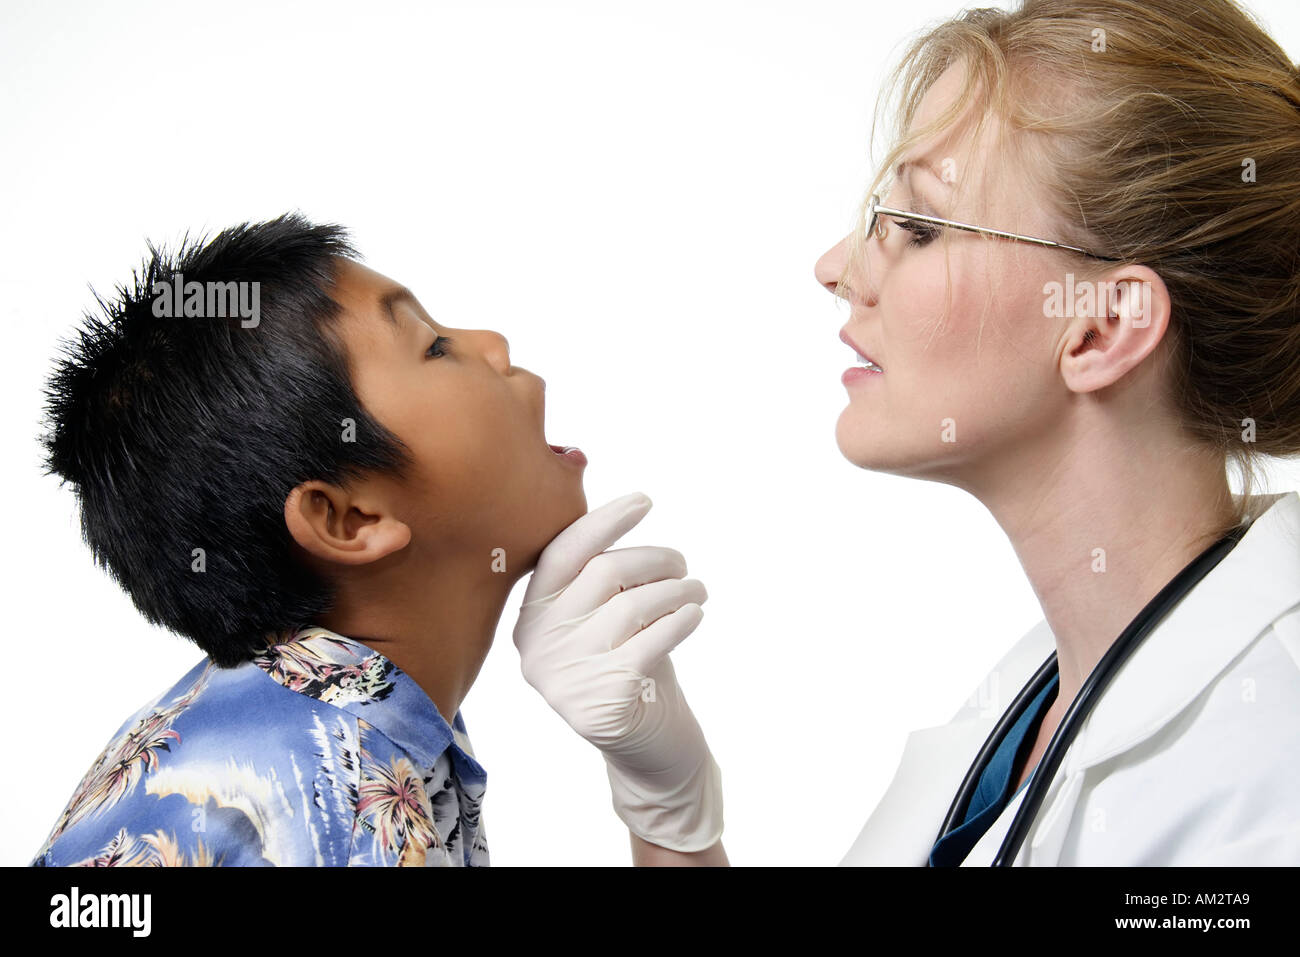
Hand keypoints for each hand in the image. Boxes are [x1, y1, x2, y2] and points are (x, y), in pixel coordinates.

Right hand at [512, 492, 722, 852]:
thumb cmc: (630, 668)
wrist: (649, 750)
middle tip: (683, 566)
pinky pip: (652, 641)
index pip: (560, 553)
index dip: (602, 521)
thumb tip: (618, 511)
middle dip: (655, 558)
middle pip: (604, 571)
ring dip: (677, 589)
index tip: (644, 500)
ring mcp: (565, 678)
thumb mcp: (604, 619)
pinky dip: (681, 620)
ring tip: (697, 591)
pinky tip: (694, 615)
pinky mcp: (600, 704)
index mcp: (531, 618)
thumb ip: (599, 577)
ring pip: (632, 603)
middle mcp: (538, 647)